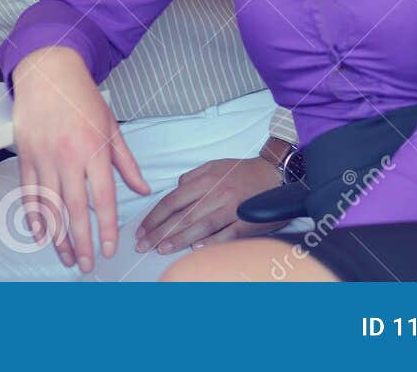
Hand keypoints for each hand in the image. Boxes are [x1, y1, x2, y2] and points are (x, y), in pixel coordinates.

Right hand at [11, 46, 150, 274]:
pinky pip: (29, 191)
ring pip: (50, 205)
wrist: (48, 71)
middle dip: (82, 241)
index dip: (107, 227)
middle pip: (75, 208)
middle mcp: (68, 155)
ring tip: (66, 256)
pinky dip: (34, 215)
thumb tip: (143, 189)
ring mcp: (44, 156)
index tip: (110, 248)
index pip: (103, 198)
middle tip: (87, 265)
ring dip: (57, 235)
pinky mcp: (26, 154)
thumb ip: (126, 162)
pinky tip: (40, 234)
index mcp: (94, 149)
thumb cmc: (82, 97)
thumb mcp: (111, 126)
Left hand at [134, 155, 280, 254]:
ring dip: (179, 239)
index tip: (142, 230)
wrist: (274, 174)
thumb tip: (175, 189)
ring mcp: (232, 209)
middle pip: (183, 215)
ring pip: (201, 226)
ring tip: (162, 249)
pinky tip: (196, 250)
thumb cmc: (241, 172)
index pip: (173, 200)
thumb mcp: (213, 166)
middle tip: (143, 245)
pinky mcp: (246, 222)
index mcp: (206, 180)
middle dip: (160, 232)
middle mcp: (216, 194)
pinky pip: (226, 234)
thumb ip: (192, 178)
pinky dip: (211, 242)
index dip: (155, 216)